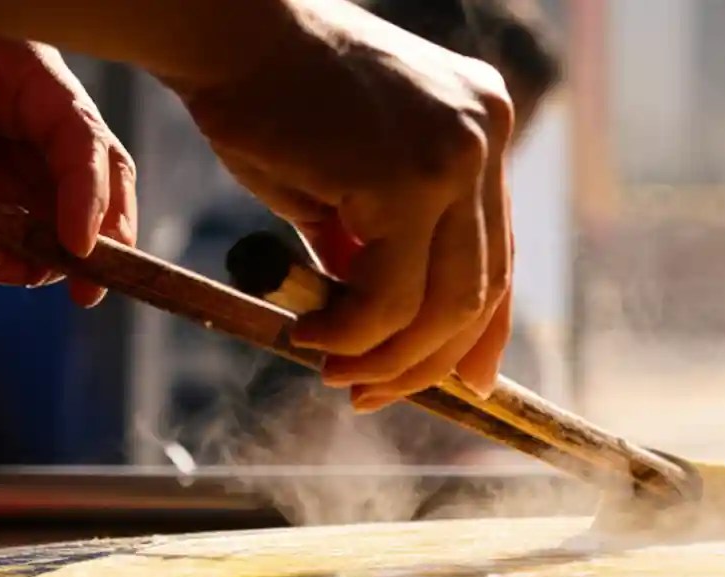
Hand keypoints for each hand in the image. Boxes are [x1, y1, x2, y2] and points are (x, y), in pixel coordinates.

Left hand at [0, 22, 135, 306]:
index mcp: (35, 81)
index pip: (84, 143)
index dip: (91, 198)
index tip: (79, 248)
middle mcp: (43, 124)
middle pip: (99, 186)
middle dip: (96, 242)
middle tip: (86, 293)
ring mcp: (24, 157)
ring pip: (56, 218)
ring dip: (31, 254)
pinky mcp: (0, 185)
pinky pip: (13, 229)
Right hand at [167, 1, 514, 410]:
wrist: (224, 35)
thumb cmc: (273, 103)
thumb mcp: (350, 185)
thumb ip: (384, 250)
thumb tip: (394, 336)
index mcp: (481, 128)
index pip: (499, 254)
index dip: (483, 331)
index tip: (469, 382)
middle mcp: (484, 137)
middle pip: (481, 287)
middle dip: (427, 361)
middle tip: (370, 393)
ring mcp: (456, 155)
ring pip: (445, 304)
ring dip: (387, 358)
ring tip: (334, 372)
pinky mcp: (410, 178)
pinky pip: (390, 297)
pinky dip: (351, 335)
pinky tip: (312, 335)